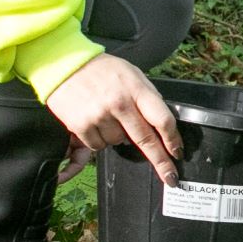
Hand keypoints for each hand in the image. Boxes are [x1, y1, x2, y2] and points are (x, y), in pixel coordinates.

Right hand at [43, 54, 181, 183]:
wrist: (65, 63)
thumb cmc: (102, 70)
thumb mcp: (132, 74)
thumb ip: (147, 97)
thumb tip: (160, 125)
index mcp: (136, 89)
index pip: (162, 119)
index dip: (172, 139)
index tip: (177, 153)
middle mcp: (120, 103)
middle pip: (146, 139)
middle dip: (161, 162)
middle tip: (170, 178)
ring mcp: (100, 115)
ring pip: (119, 143)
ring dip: (118, 137)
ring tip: (107, 116)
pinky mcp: (81, 125)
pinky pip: (99, 146)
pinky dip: (99, 139)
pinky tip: (95, 122)